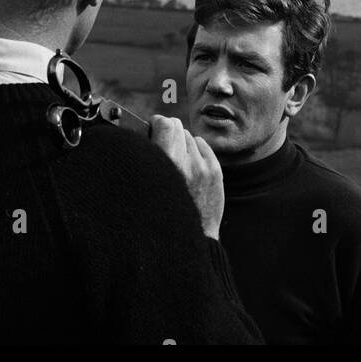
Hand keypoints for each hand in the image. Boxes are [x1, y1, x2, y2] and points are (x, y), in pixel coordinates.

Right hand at [150, 115, 224, 238]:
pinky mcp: (215, 171)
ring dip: (182, 144)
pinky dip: (195, 150)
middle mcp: (184, 164)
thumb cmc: (163, 213)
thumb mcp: (147, 188)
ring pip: (189, 137)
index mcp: (164, 166)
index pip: (165, 124)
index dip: (157, 123)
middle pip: (177, 127)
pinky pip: (202, 144)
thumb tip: (145, 134)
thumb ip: (146, 161)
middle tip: (164, 144)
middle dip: (169, 132)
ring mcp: (202, 167)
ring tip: (177, 160)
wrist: (191, 238)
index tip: (153, 127)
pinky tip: (189, 164)